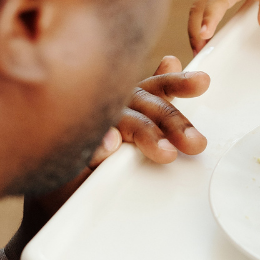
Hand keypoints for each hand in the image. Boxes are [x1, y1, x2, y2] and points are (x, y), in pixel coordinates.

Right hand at [4, 55, 209, 259]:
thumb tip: (171, 61)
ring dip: (144, 133)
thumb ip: (152, 100)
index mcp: (126, 103)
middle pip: (144, 105)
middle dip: (173, 121)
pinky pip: (84, 145)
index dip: (178, 83)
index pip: (154, 88)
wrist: (56, 198)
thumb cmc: (98, 159)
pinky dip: (98, 145)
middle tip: (195, 142)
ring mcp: (86, 128)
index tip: (203, 82)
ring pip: (120, 120)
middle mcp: (107, 109)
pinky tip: (109, 145)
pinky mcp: (66, 153)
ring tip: (165, 152)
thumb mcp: (132, 127)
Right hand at [188, 0, 259, 52]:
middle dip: (194, 30)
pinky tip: (202, 39)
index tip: (205, 34)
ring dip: (194, 29)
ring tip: (198, 52)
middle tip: (198, 53)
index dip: (210, 16)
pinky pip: (199, 7)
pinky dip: (198, 23)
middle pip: (198, 6)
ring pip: (195, 8)